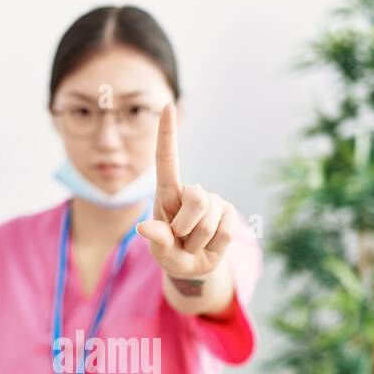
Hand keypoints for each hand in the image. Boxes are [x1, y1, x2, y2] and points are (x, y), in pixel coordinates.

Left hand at [135, 103, 238, 278]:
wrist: (194, 268)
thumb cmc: (171, 254)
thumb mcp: (160, 252)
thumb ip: (156, 241)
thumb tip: (143, 228)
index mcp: (167, 195)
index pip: (166, 161)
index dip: (167, 134)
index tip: (167, 106)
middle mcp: (191, 192)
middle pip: (197, 199)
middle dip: (187, 228)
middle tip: (181, 241)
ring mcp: (213, 200)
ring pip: (210, 222)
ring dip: (198, 243)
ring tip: (193, 245)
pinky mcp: (229, 212)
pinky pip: (225, 231)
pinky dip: (215, 246)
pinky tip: (210, 246)